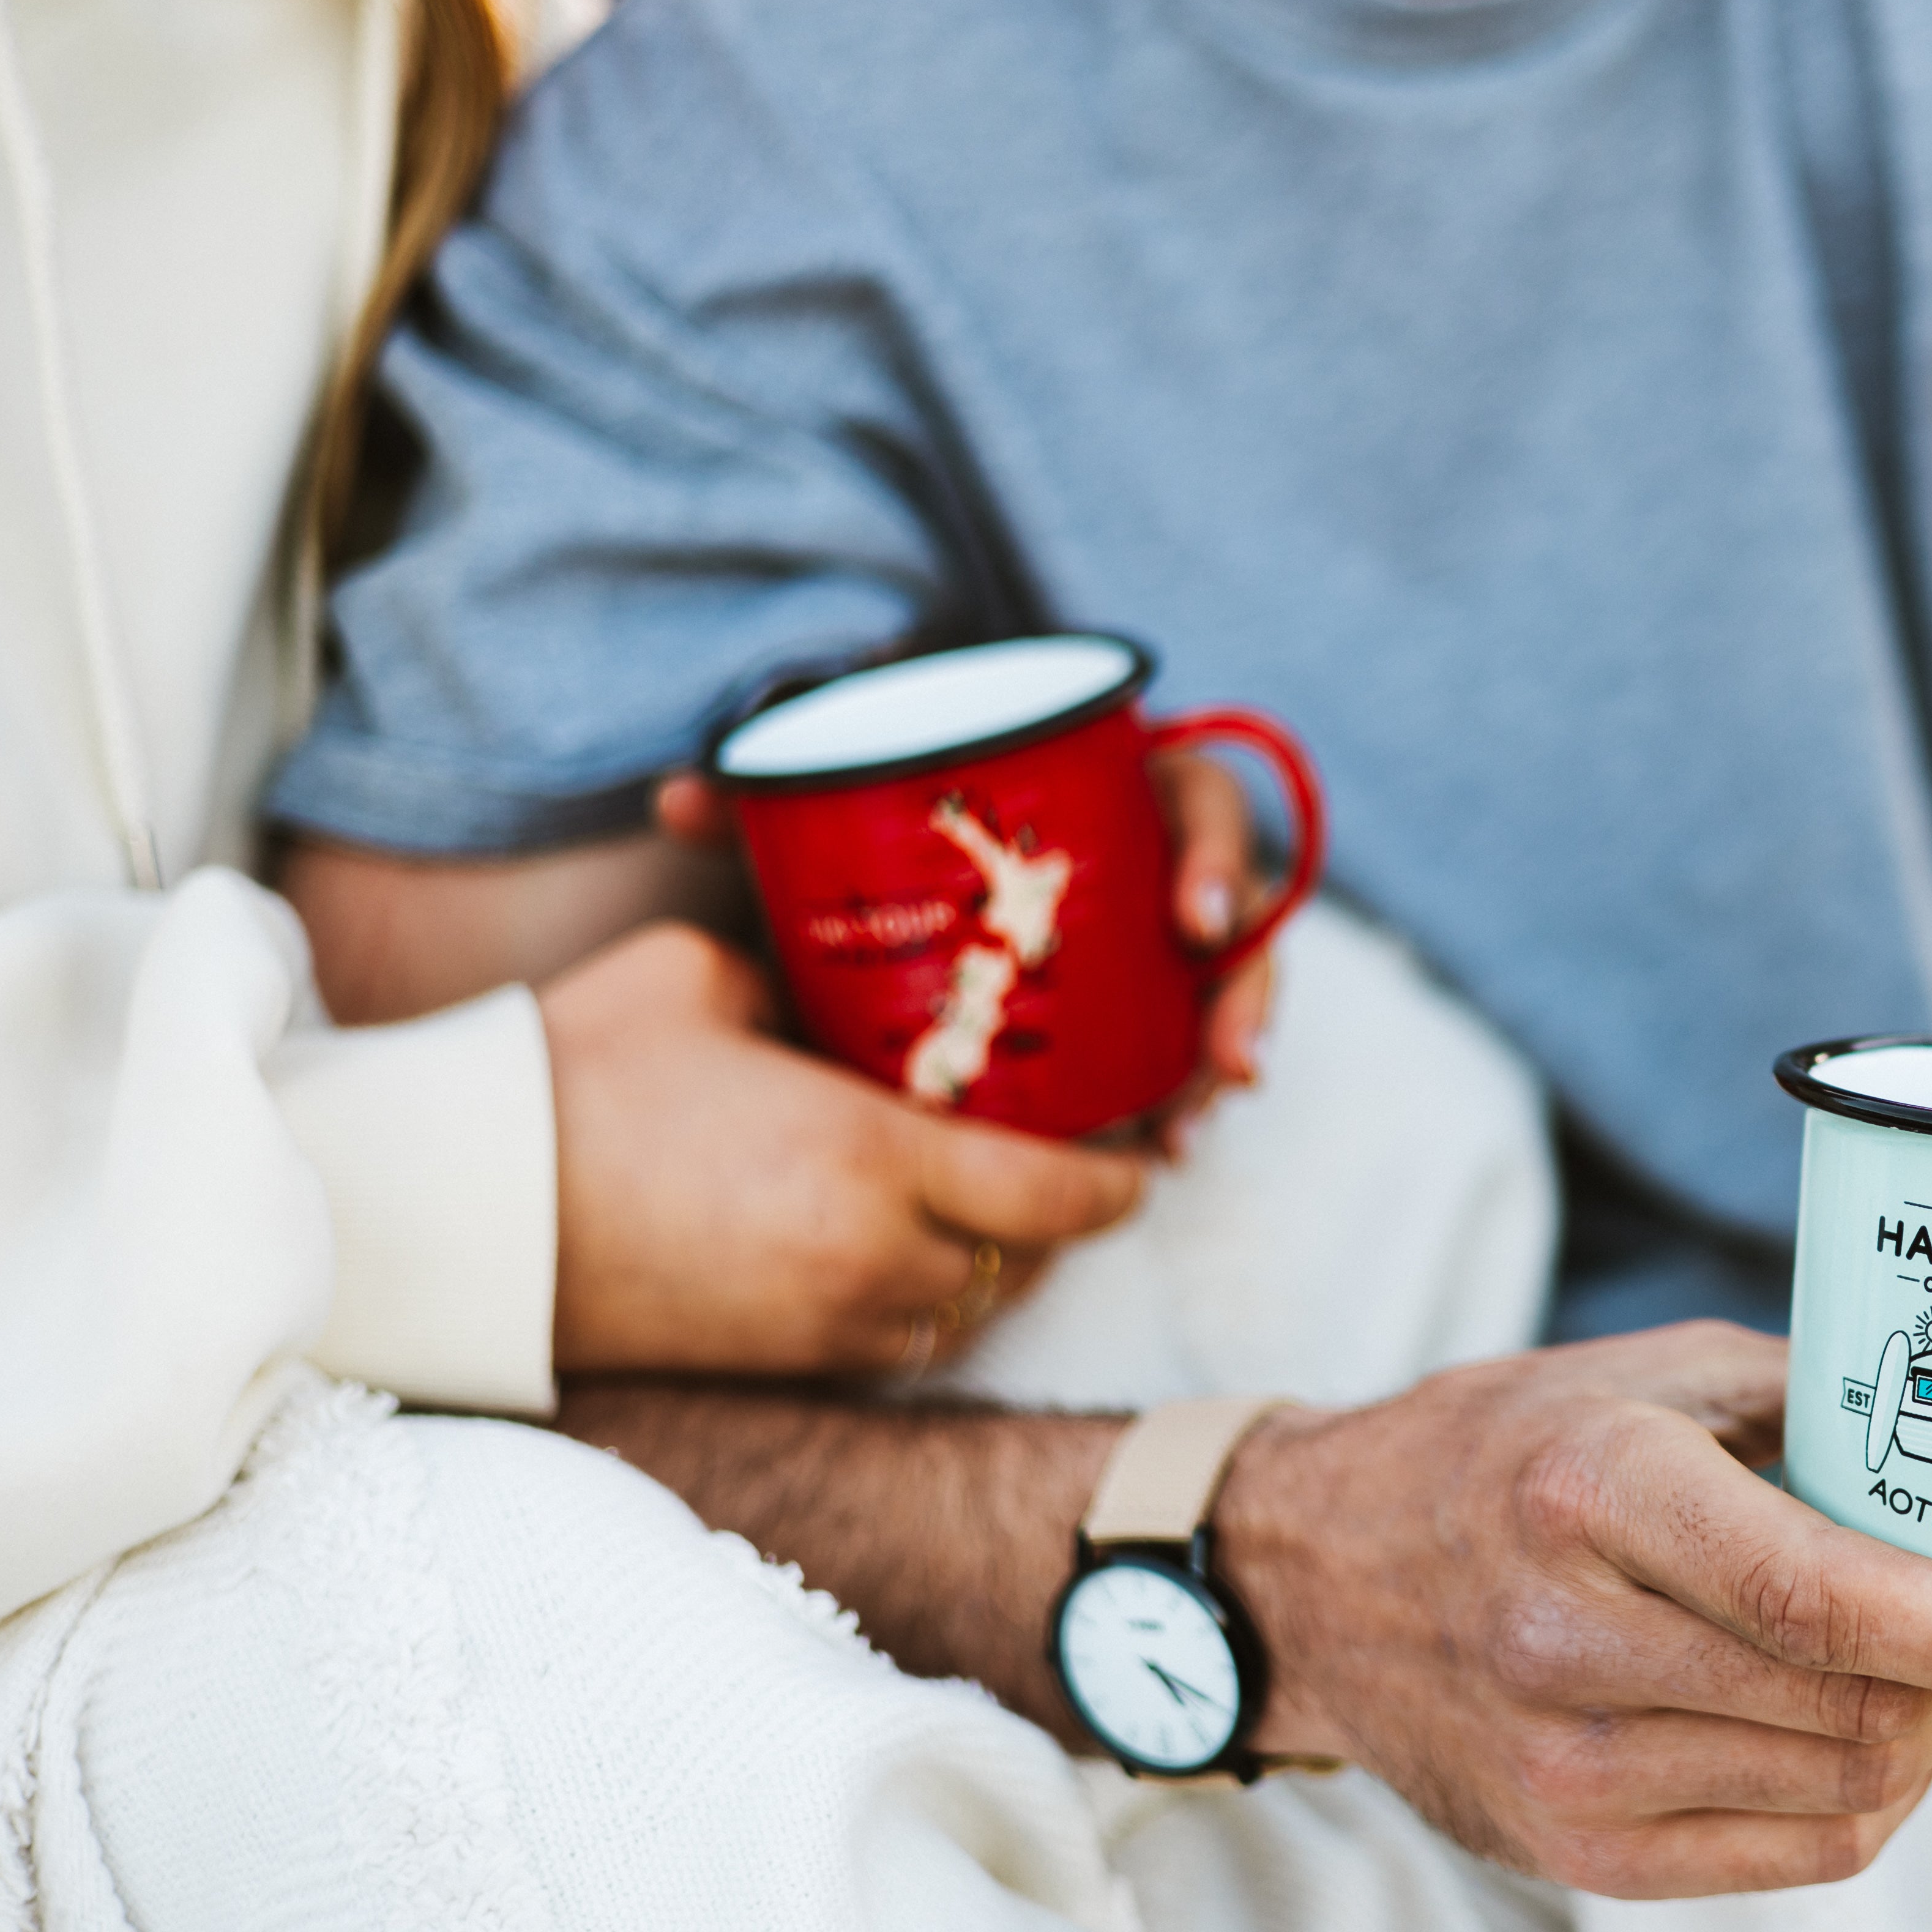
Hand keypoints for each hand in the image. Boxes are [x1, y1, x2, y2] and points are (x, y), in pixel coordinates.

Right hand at [540, 921, 1145, 1373]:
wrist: (467, 1208)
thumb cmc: (577, 1074)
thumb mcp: (703, 976)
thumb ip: (800, 980)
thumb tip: (840, 989)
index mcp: (874, 1159)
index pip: (1059, 1196)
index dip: (1117, 1180)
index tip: (1140, 1156)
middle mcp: (871, 1256)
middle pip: (1023, 1261)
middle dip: (1051, 1219)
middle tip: (1055, 1163)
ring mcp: (827, 1324)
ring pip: (963, 1311)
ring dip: (984, 1266)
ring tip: (977, 1207)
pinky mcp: (780, 1364)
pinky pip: (893, 1345)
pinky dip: (915, 1304)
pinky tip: (893, 1250)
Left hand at [653, 747, 1274, 1157]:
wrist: (870, 911)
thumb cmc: (869, 854)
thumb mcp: (825, 831)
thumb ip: (769, 807)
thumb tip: (686, 798)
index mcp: (1099, 785)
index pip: (1193, 793)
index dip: (1213, 850)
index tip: (1191, 921)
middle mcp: (1142, 860)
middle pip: (1234, 906)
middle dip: (1245, 983)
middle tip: (1224, 1053)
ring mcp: (1152, 942)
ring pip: (1225, 986)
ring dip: (1223, 1052)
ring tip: (1187, 1129)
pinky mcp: (1142, 1011)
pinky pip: (1188, 1048)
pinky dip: (1182, 1098)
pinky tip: (1164, 1146)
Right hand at [1213, 1322, 1931, 1896]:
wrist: (1318, 1576)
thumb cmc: (1507, 1451)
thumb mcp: (1652, 1375)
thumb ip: (1816, 1405)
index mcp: (1594, 1494)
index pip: (1818, 1598)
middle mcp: (1567, 1640)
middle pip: (1853, 1711)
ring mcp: (1564, 1765)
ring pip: (1842, 1792)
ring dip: (1928, 1736)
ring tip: (1926, 1668)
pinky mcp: (1572, 1850)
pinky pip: (1796, 1855)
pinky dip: (1869, 1800)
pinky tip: (1861, 1734)